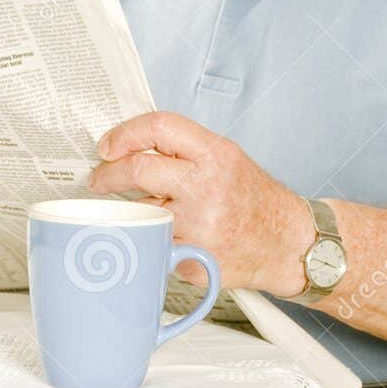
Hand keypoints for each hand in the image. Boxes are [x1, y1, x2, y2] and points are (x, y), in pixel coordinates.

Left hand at [87, 111, 309, 295]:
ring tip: (139, 210)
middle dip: (107, 174)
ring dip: (131, 211)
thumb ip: (184, 150)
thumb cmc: (256, 201)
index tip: (107, 146)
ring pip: (139, 211)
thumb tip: (129, 146)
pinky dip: (154, 241)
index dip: (124, 133)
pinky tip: (170, 239)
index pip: (159, 128)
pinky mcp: (191, 259)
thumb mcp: (227, 159)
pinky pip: (155, 244)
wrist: (287, 243)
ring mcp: (198, 227)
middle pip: (137, 170)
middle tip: (99, 179)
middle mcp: (206, 188)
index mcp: (216, 156)